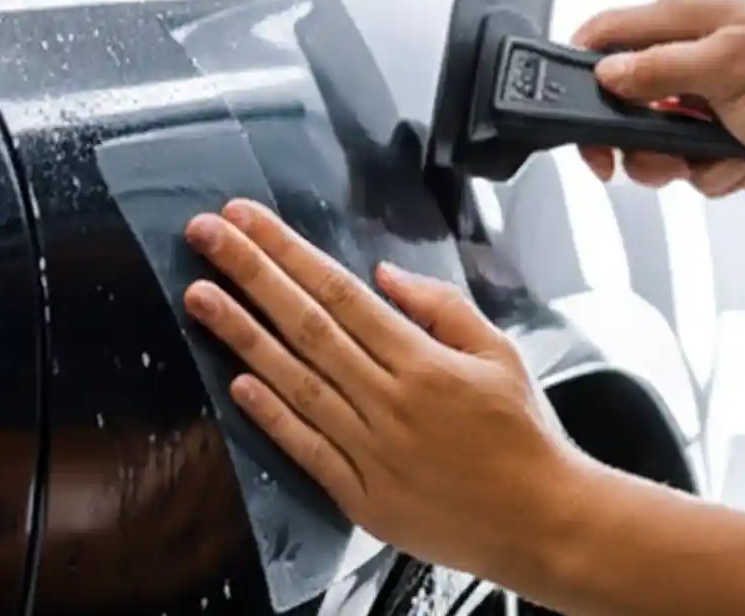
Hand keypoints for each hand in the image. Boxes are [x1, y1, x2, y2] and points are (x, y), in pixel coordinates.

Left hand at [181, 199, 590, 588]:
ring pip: (295, 380)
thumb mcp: (501, 353)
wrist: (544, 524)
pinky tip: (236, 382)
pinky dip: (271, 416)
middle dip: (250, 273)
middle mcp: (391, 400)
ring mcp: (372, 449)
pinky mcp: (362, 496)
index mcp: (424, 362)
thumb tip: (384, 273)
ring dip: (242, 335)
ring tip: (200, 295)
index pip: (340, 291)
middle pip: (307, 325)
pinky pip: (307, 448)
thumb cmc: (524, 438)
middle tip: (206, 235)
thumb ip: (441, 307)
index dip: (288, 252)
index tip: (248, 220)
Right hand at [573, 0, 744, 194]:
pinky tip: (742, 159)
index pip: (604, 35)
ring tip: (720, 157)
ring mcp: (709, 84)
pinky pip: (691, 152)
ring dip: (684, 162)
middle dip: (641, 143)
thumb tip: (606, 74)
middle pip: (624, 100)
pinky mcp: (725, 117)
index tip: (584, 128)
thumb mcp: (726, 71)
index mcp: (688, 15)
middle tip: (665, 157)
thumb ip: (656, 70)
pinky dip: (714, 167)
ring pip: (656, 137)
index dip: (583, 80)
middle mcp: (694, 46)